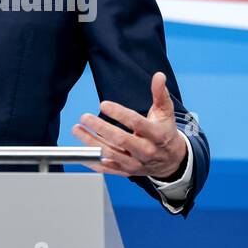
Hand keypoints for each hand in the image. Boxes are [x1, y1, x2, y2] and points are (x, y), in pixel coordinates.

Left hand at [72, 71, 187, 180]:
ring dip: (91, 142)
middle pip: (120, 140)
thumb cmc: (164, 132)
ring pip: (110, 154)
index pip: (136, 123)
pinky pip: (107, 169)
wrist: (171, 160)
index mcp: (156, 135)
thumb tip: (158, 76)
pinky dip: (93, 162)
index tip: (103, 104)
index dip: (119, 113)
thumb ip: (160, 93)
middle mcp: (146, 151)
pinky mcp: (126, 171)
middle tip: (85, 117)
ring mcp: (135, 163)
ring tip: (77, 129)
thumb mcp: (166, 112)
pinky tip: (81, 151)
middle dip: (101, 128)